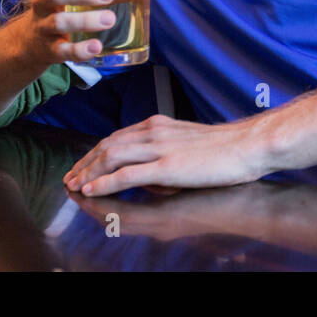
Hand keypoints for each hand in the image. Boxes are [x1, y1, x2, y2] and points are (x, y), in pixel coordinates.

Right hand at [29, 0, 158, 63]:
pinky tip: (96, 47)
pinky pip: (63, 51)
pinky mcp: (50, 50)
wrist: (32, 43)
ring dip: (85, 20)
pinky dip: (80, 50)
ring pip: (59, 22)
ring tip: (109, 19)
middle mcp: (43, 3)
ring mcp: (44, 27)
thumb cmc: (65, 9)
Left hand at [62, 114, 266, 196]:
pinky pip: (127, 174)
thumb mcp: (185, 144)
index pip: (115, 137)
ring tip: (73, 186)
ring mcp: (159, 148)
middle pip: (107, 145)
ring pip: (111, 157)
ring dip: (88, 172)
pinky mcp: (167, 166)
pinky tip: (91, 190)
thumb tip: (144, 175)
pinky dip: (104, 182)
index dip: (94, 153)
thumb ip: (162, 154)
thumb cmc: (223, 148)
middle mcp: (153, 131)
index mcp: (157, 125)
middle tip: (69, 178)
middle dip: (84, 163)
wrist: (247, 145)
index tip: (81, 166)